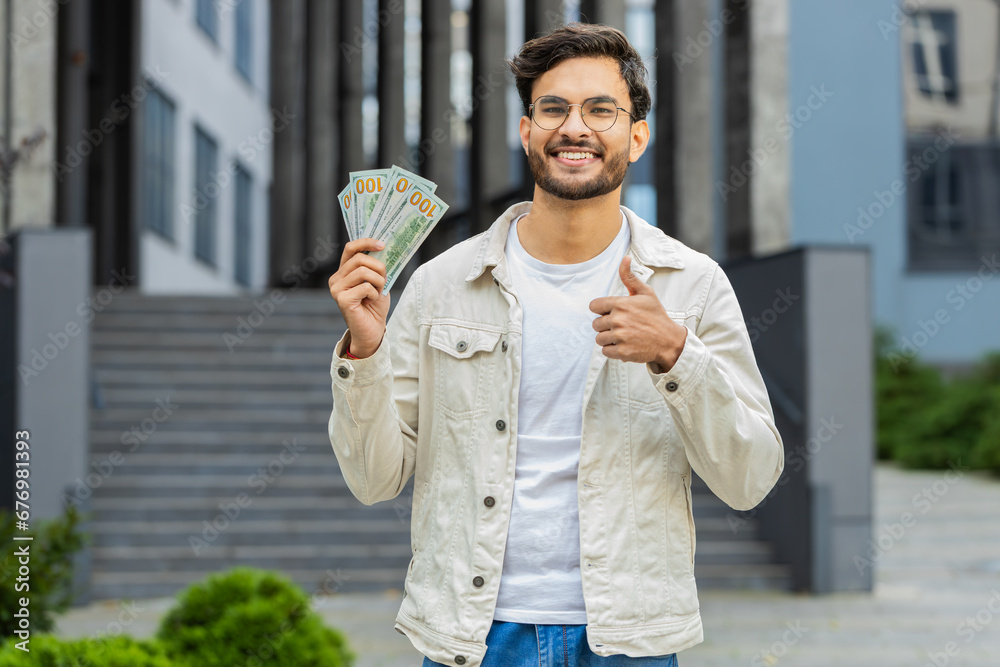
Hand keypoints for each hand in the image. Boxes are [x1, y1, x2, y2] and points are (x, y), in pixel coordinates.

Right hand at [328, 238, 389, 357]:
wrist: (373, 330)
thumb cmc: (374, 306)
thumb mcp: (377, 281)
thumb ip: (375, 267)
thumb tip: (383, 248)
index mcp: (343, 271)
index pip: (350, 248)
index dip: (366, 242)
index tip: (382, 244)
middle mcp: (336, 279)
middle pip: (360, 259)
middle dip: (379, 267)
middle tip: (383, 280)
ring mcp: (337, 289)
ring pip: (364, 271)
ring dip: (378, 282)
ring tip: (376, 292)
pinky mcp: (342, 299)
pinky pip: (365, 287)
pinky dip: (374, 293)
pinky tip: (370, 302)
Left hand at [589, 256, 687, 369]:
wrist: (669, 340)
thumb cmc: (656, 316)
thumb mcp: (646, 293)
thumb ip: (630, 277)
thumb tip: (625, 258)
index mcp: (621, 304)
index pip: (594, 306)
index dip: (602, 310)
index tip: (612, 313)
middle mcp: (618, 320)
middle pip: (595, 324)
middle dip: (606, 325)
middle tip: (622, 326)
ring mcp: (620, 336)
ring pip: (599, 338)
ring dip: (609, 339)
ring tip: (623, 336)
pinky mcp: (622, 352)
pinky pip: (605, 351)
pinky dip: (613, 350)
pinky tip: (625, 345)